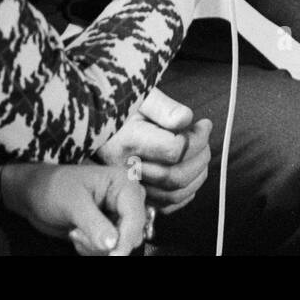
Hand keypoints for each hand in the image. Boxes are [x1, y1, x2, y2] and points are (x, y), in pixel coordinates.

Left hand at [1, 162, 146, 254]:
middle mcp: (126, 199)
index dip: (126, 238)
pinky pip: (109, 249)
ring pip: (120, 245)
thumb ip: (94, 224)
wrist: (36, 195)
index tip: (114, 256)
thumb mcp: (73, 204)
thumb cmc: (53, 188)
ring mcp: (118, 215)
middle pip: (132, 233)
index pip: (135, 216)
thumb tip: (113, 245)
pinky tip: (77, 234)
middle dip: (105, 242)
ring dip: (95, 246)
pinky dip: (91, 248)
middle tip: (78, 233)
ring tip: (75, 232)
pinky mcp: (109, 229)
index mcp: (123, 182)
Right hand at [95, 88, 211, 213]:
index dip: (197, 138)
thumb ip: (164, 108)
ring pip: (174, 194)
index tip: (204, 124)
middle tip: (203, 136)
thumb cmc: (121, 105)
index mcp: (127, 141)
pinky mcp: (134, 194)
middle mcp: (125, 168)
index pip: (174, 150)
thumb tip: (187, 119)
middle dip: (200, 156)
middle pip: (176, 176)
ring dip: (198, 174)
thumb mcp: (140, 95)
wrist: (95, 121)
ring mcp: (129, 185)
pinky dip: (187, 191)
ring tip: (199, 151)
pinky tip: (189, 169)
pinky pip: (167, 204)